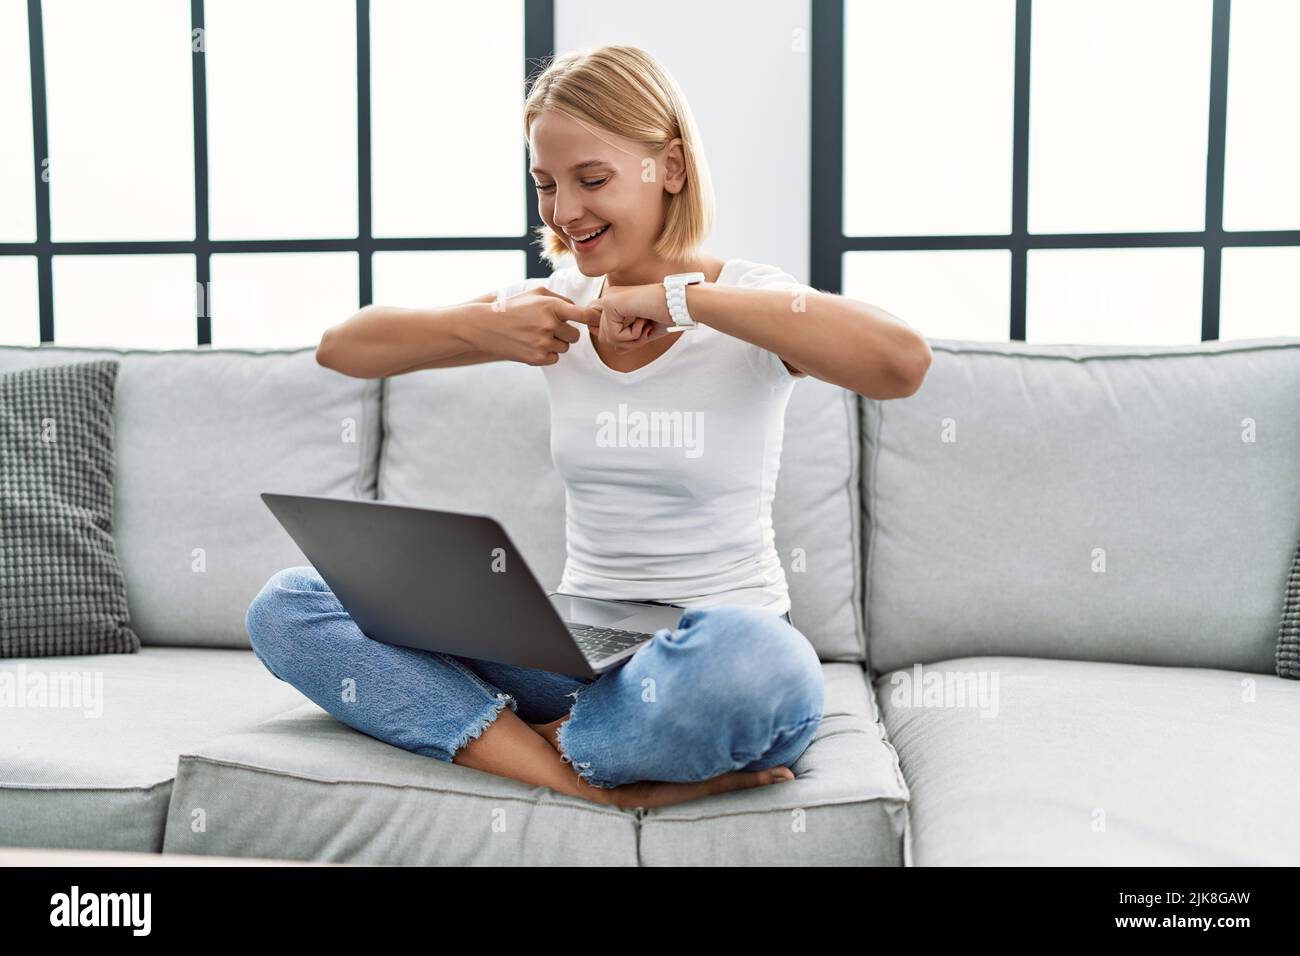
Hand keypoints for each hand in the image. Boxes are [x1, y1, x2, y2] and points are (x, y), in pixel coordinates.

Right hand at [477, 287, 600, 365]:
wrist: (486, 326)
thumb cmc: (514, 307)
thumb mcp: (536, 293)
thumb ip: (560, 299)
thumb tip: (580, 310)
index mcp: (551, 306)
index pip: (584, 315)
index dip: (593, 319)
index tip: (596, 321)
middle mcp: (549, 324)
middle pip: (575, 336)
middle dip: (565, 332)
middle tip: (548, 327)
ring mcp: (543, 342)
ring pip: (565, 347)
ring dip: (555, 343)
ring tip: (536, 334)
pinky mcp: (537, 358)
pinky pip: (555, 358)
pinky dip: (547, 353)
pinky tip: (532, 344)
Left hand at [589, 283, 676, 354]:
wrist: (680, 302)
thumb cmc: (667, 314)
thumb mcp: (646, 331)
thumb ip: (630, 339)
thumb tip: (617, 350)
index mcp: (616, 301)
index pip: (609, 333)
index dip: (629, 340)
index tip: (647, 330)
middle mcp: (609, 297)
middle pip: (606, 337)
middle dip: (629, 342)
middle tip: (647, 330)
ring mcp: (608, 299)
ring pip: (609, 338)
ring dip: (632, 339)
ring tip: (646, 325)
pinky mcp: (610, 303)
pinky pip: (614, 335)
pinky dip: (633, 335)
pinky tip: (644, 320)